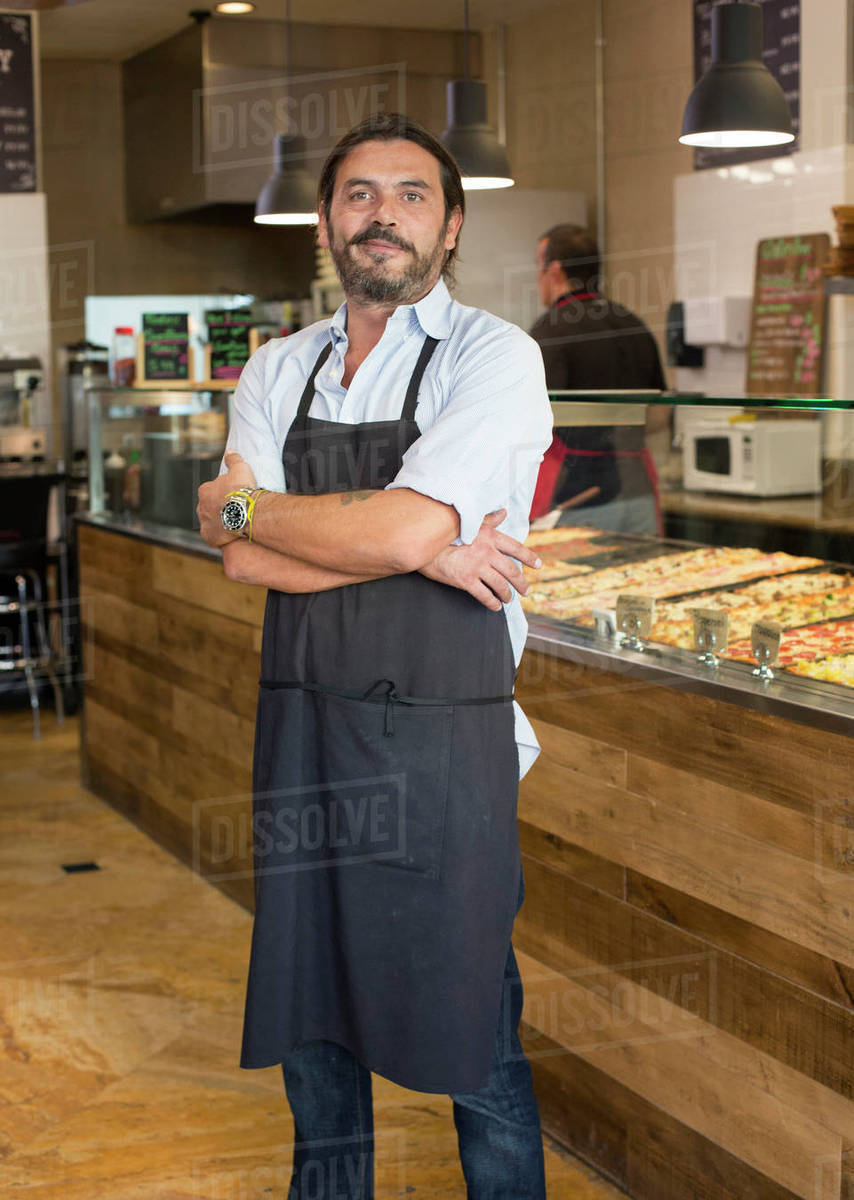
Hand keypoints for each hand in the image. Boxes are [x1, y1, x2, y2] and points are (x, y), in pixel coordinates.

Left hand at [197, 450, 256, 546]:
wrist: (246, 512)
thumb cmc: (243, 490)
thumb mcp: (240, 469)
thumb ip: (233, 459)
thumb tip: (229, 451)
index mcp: (205, 490)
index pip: (211, 491)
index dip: (222, 494)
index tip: (233, 497)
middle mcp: (200, 506)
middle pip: (209, 507)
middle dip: (218, 509)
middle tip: (234, 511)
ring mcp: (204, 522)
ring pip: (210, 522)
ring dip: (219, 522)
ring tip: (234, 523)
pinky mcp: (209, 536)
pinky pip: (213, 536)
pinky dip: (219, 535)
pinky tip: (230, 534)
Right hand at [420, 509, 541, 610]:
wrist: (424, 543)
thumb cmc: (446, 532)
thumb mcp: (470, 522)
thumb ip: (489, 519)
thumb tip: (503, 512)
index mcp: (490, 537)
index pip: (515, 548)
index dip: (529, 557)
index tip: (538, 565)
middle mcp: (487, 552)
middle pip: (511, 570)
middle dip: (521, 583)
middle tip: (526, 590)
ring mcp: (477, 567)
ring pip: (500, 585)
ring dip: (507, 594)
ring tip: (509, 599)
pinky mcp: (465, 580)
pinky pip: (484, 595)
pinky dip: (492, 603)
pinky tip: (495, 606)